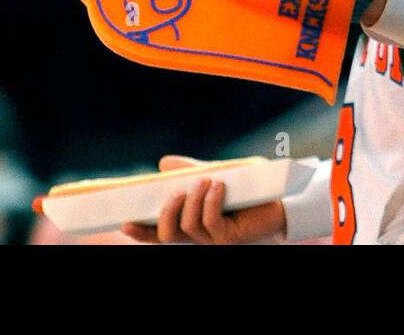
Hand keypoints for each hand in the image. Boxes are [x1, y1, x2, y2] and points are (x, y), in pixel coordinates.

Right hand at [120, 156, 287, 244]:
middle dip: (166, 212)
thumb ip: (189, 172)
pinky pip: (211, 223)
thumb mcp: (214, 174)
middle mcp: (199, 237)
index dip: (141, 232)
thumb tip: (163, 163)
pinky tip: (219, 186)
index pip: (159, 235)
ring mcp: (214, 240)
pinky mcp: (231, 238)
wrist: (280, 196)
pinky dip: (211, 202)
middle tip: (177, 191)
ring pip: (188, 227)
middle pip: (167, 235)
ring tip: (205, 181)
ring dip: (192, 201)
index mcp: (190, 225)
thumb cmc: (246, 187)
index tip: (123, 222)